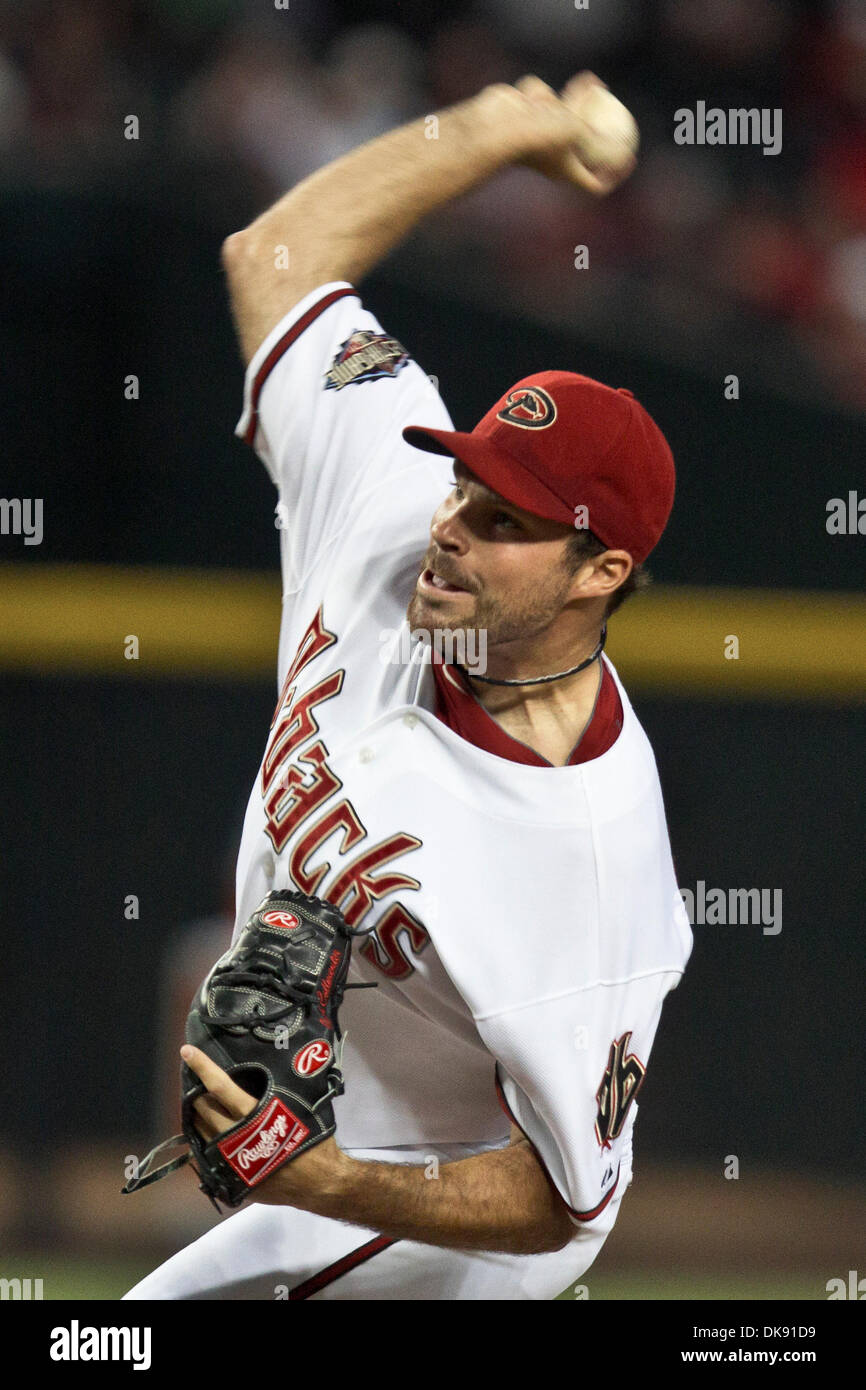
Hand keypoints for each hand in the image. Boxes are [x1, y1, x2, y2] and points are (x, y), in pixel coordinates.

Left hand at [181, 1044, 349, 1208]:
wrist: (318, 1183)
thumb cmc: (313, 1141)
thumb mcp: (297, 1109)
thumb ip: (273, 1097)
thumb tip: (257, 1079)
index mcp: (253, 1115)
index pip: (220, 1086)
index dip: (203, 1067)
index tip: (187, 1052)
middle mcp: (234, 1136)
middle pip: (202, 1108)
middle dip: (197, 1094)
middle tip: (199, 1086)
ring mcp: (228, 1160)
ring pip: (199, 1132)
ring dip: (198, 1118)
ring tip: (202, 1109)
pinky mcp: (229, 1179)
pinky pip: (205, 1158)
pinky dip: (203, 1144)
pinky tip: (209, 1138)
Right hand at [483, 71, 637, 195]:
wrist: (497, 128)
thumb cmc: (539, 135)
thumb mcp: (576, 130)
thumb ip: (592, 130)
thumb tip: (608, 136)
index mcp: (568, 171)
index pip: (595, 184)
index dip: (615, 176)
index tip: (630, 158)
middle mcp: (553, 157)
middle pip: (583, 145)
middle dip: (600, 128)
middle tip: (615, 106)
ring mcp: (537, 136)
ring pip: (563, 114)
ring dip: (575, 99)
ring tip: (590, 81)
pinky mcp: (523, 117)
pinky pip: (541, 99)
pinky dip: (540, 94)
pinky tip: (532, 97)